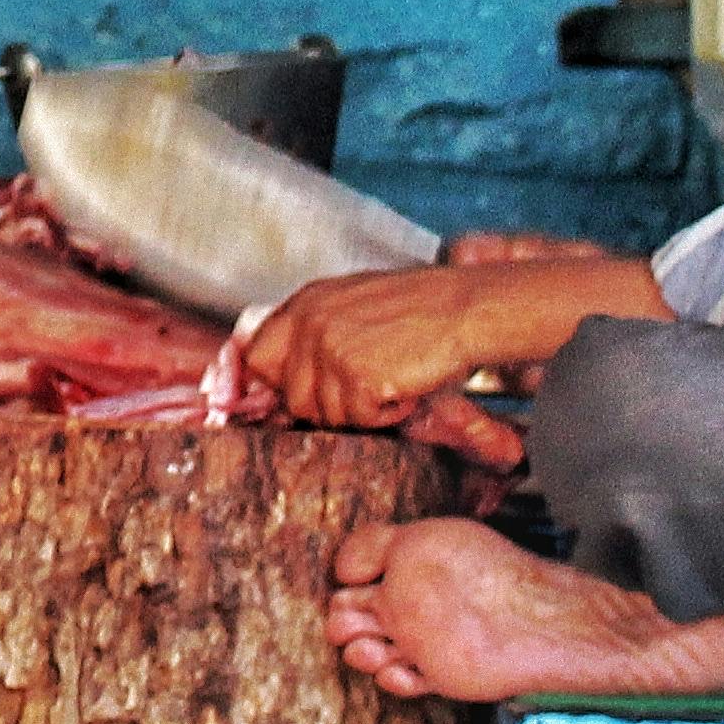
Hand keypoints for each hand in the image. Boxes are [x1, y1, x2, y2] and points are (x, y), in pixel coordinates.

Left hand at [241, 249, 668, 469]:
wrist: (466, 310)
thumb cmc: (422, 311)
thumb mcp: (354, 305)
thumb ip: (315, 333)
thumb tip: (280, 382)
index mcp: (307, 302)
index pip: (256, 355)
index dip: (272, 386)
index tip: (285, 404)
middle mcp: (310, 323)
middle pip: (292, 396)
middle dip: (327, 405)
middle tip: (368, 386)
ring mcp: (330, 350)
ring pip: (326, 414)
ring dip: (362, 409)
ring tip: (392, 377)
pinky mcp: (356, 378)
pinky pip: (361, 420)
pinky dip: (387, 414)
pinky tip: (405, 385)